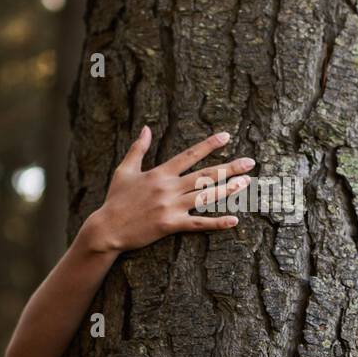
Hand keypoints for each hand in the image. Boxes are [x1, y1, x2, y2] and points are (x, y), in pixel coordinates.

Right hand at [81, 126, 252, 254]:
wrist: (107, 229)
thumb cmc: (116, 200)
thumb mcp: (125, 170)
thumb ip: (137, 148)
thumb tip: (145, 128)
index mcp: (160, 173)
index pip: (189, 155)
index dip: (209, 144)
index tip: (227, 136)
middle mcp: (168, 188)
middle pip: (205, 175)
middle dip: (230, 167)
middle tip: (250, 162)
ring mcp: (171, 207)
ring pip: (206, 196)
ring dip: (228, 190)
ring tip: (246, 183)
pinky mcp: (170, 225)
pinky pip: (198, 224)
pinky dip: (217, 223)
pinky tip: (234, 220)